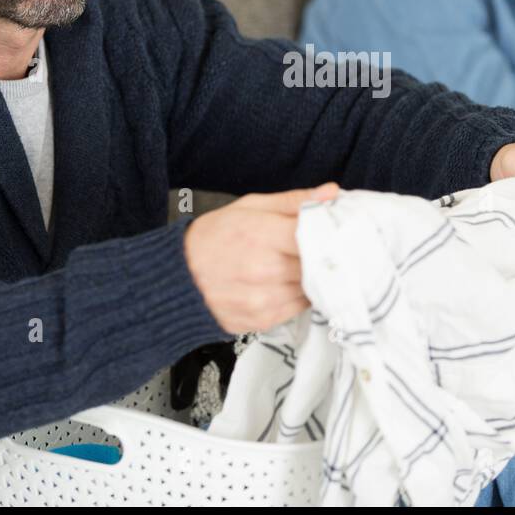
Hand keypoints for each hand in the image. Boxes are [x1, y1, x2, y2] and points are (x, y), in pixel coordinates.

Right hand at [184, 182, 338, 333]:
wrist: (177, 277)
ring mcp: (262, 300)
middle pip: (317, 265)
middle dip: (323, 256)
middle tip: (326, 248)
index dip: (331, 233)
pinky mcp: (261, 321)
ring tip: (301, 265)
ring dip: (312, 279)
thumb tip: (331, 193)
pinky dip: (298, 296)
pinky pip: (297, 309)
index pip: (316, 236)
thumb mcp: (251, 207)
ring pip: (312, 289)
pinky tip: (286, 283)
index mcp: (261, 235)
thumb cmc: (213, 237)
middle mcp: (263, 270)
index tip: (337, 230)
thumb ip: (294, 201)